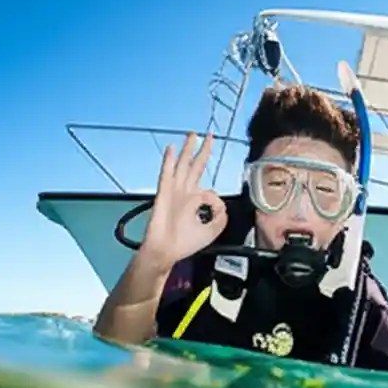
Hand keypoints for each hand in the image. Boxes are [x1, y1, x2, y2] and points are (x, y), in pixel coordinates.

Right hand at [138, 132, 228, 268]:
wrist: (165, 252)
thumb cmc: (184, 243)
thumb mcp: (211, 231)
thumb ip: (220, 218)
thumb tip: (223, 206)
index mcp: (194, 201)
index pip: (211, 193)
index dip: (217, 203)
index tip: (217, 214)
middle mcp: (184, 192)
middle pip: (195, 166)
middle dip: (202, 151)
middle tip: (208, 135)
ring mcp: (174, 191)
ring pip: (182, 165)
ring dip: (187, 149)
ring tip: (193, 135)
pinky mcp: (164, 193)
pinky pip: (167, 173)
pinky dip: (169, 161)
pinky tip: (171, 149)